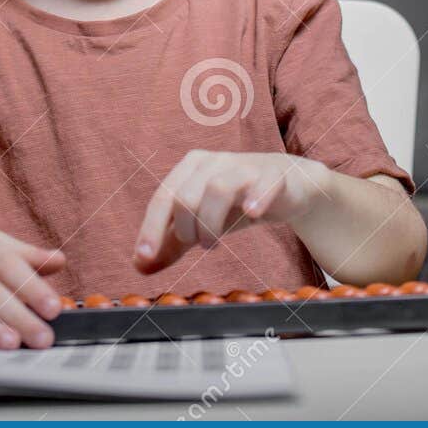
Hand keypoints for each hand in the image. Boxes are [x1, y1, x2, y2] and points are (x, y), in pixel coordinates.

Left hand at [133, 150, 326, 272]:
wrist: (289, 184)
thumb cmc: (238, 202)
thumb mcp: (202, 222)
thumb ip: (171, 243)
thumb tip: (138, 265)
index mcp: (190, 168)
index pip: (163, 197)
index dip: (150, 228)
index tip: (144, 257)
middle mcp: (213, 162)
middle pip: (186, 196)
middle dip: (187, 230)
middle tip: (200, 246)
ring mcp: (244, 166)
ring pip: (218, 189)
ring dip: (211, 224)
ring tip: (215, 243)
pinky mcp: (273, 175)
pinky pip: (262, 183)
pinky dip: (255, 198)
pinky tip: (252, 212)